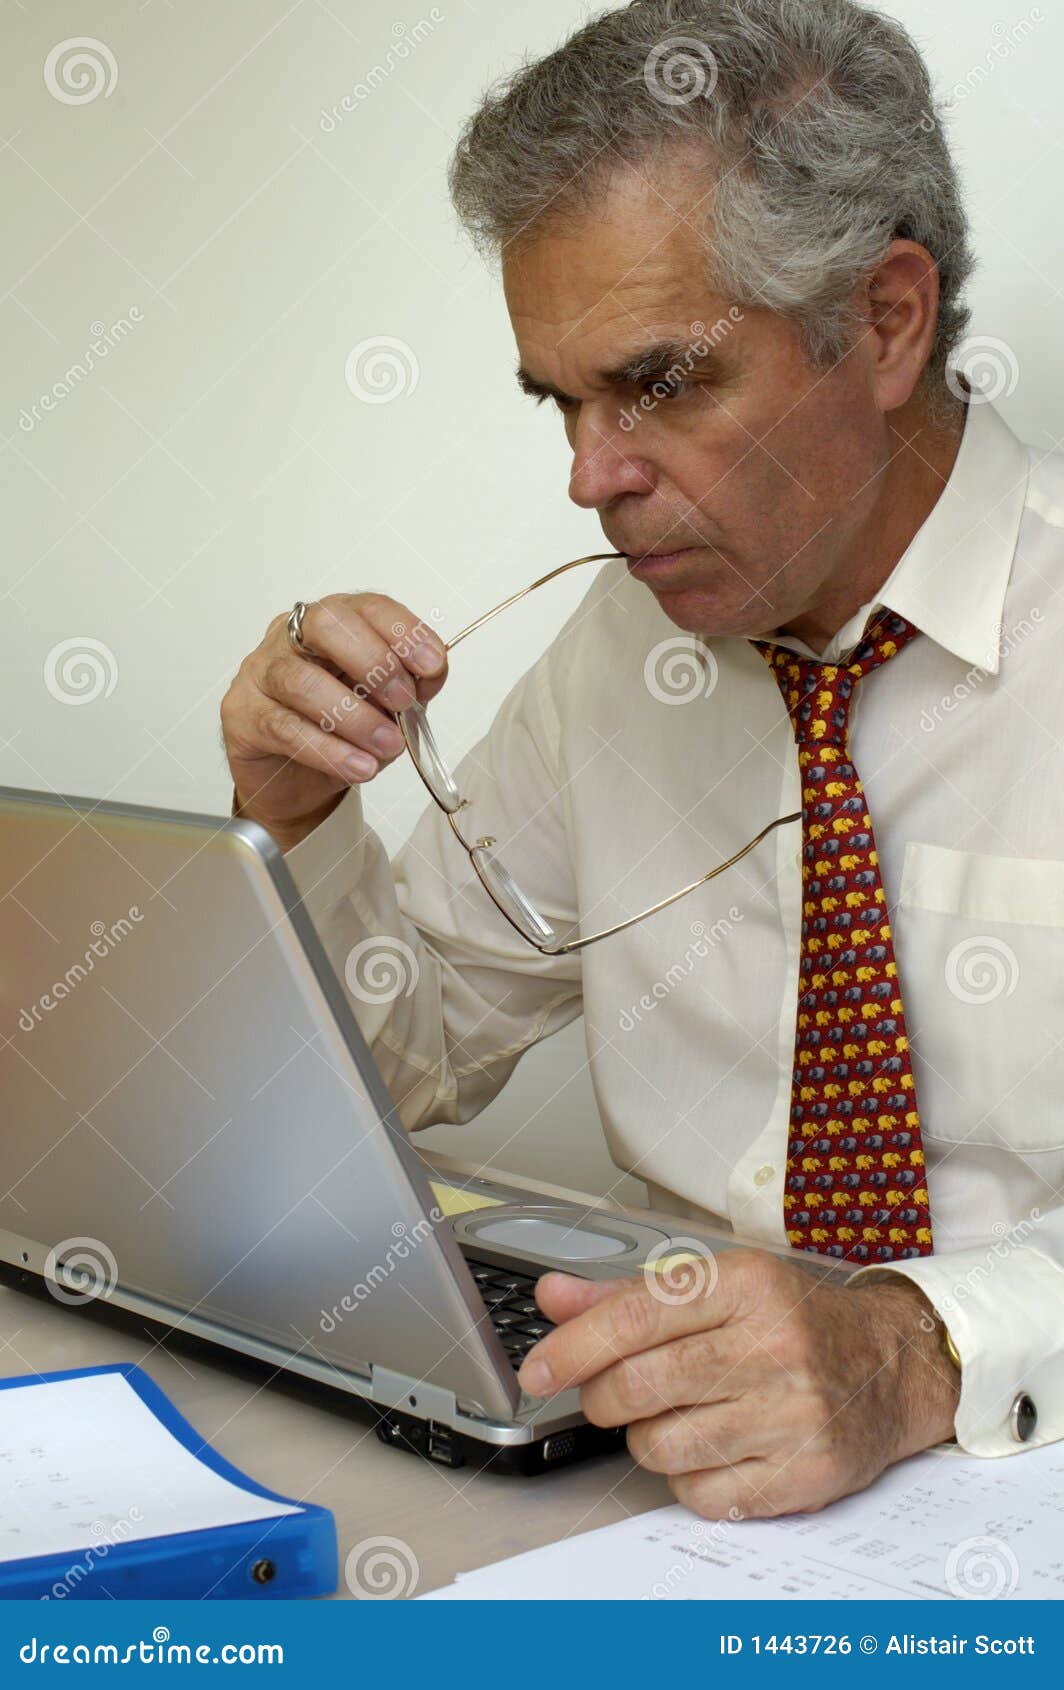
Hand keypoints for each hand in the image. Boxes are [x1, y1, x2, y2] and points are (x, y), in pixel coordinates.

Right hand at [221, 593, 447, 850]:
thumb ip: (411, 687)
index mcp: (334, 624)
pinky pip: (285, 728)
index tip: (432, 664)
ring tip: (388, 745)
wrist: (295, 781)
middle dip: (374, 662)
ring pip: (301, 680)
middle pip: (326, 623)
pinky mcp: (242, 714)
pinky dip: (329, 750)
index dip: (403, 631)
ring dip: (354, 716)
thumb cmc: (341, 732)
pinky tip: (358, 767)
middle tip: (404, 702)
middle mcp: (292, 637)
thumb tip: (430, 674)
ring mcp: (261, 671)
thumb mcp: (388, 708)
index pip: (367, 607)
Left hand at [518, 1249, 959, 1519]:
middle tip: (608, 1394)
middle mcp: (773, 1346)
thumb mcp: (721, 1285)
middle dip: (602, 1397)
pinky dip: (687, 1478)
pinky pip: (701, 1494)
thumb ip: (630, 1295)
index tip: (538, 1370)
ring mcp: (793, 1414)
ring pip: (662, 1445)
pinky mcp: (806, 1473)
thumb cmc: (795, 1321)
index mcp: (746, 1285)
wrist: (892, 1366)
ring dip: (646, 1437)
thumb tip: (553, 1296)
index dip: (572, 1348)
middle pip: (639, 1385)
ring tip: (674, 1415)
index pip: (634, 1318)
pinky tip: (711, 1448)